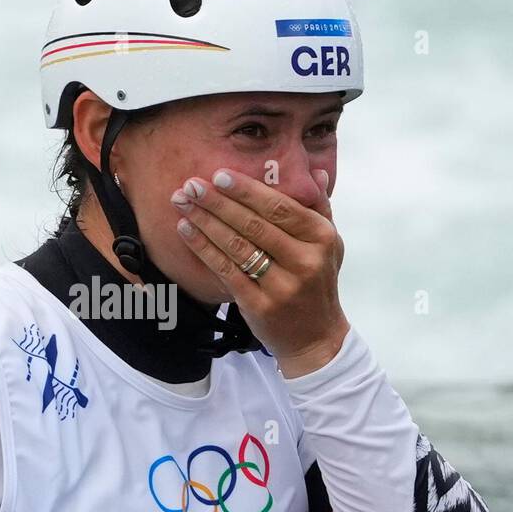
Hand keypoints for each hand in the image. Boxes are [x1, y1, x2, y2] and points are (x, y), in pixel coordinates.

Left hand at [171, 167, 349, 377]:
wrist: (316, 338)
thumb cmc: (318, 284)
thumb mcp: (330, 246)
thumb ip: (320, 208)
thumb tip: (316, 173)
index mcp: (322, 238)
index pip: (279, 207)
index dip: (246, 191)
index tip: (219, 175)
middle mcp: (305, 261)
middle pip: (253, 224)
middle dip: (218, 202)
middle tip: (191, 185)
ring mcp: (282, 286)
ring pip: (237, 246)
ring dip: (205, 221)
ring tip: (182, 203)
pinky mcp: (260, 306)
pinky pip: (226, 271)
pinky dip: (204, 248)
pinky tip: (186, 231)